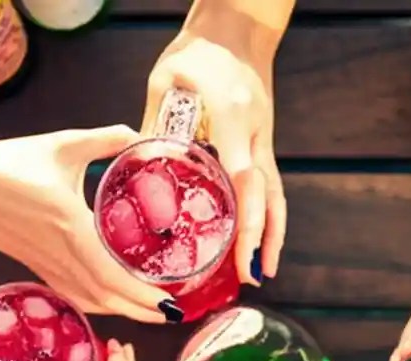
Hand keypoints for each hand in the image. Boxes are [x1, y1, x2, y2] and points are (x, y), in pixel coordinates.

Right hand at [0, 129, 169, 322]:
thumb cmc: (7, 163)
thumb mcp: (62, 144)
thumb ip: (105, 140)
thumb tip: (140, 135)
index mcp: (70, 226)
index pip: (112, 274)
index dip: (141, 294)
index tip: (169, 302)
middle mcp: (60, 254)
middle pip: (105, 297)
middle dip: (140, 309)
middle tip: (171, 313)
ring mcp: (45, 264)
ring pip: (88, 299)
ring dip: (120, 310)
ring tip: (148, 311)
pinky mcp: (34, 265)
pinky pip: (71, 293)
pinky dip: (94, 303)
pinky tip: (108, 301)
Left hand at [144, 5, 286, 285]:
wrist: (236, 31)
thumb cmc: (198, 55)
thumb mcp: (167, 83)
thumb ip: (155, 126)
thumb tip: (135, 169)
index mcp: (234, 122)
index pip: (243, 179)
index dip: (245, 220)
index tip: (240, 254)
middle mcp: (257, 137)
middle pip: (267, 197)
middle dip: (262, 239)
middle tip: (253, 278)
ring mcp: (264, 142)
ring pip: (275, 196)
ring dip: (272, 235)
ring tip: (264, 272)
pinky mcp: (263, 144)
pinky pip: (269, 187)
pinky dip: (268, 217)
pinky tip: (261, 240)